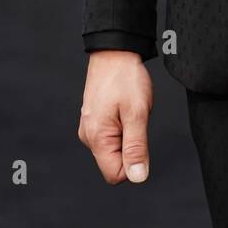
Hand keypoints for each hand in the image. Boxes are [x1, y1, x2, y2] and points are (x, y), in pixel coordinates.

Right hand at [77, 50, 152, 183]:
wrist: (114, 50)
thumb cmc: (125, 78)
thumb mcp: (137, 113)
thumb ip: (136, 147)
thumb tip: (137, 177)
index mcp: (97, 138)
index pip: (115, 175)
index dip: (134, 162)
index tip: (139, 135)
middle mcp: (88, 137)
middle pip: (114, 163)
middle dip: (131, 146)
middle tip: (135, 118)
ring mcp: (89, 128)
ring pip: (114, 148)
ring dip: (128, 134)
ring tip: (129, 110)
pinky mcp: (94, 120)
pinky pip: (111, 136)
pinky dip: (122, 126)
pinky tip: (124, 107)